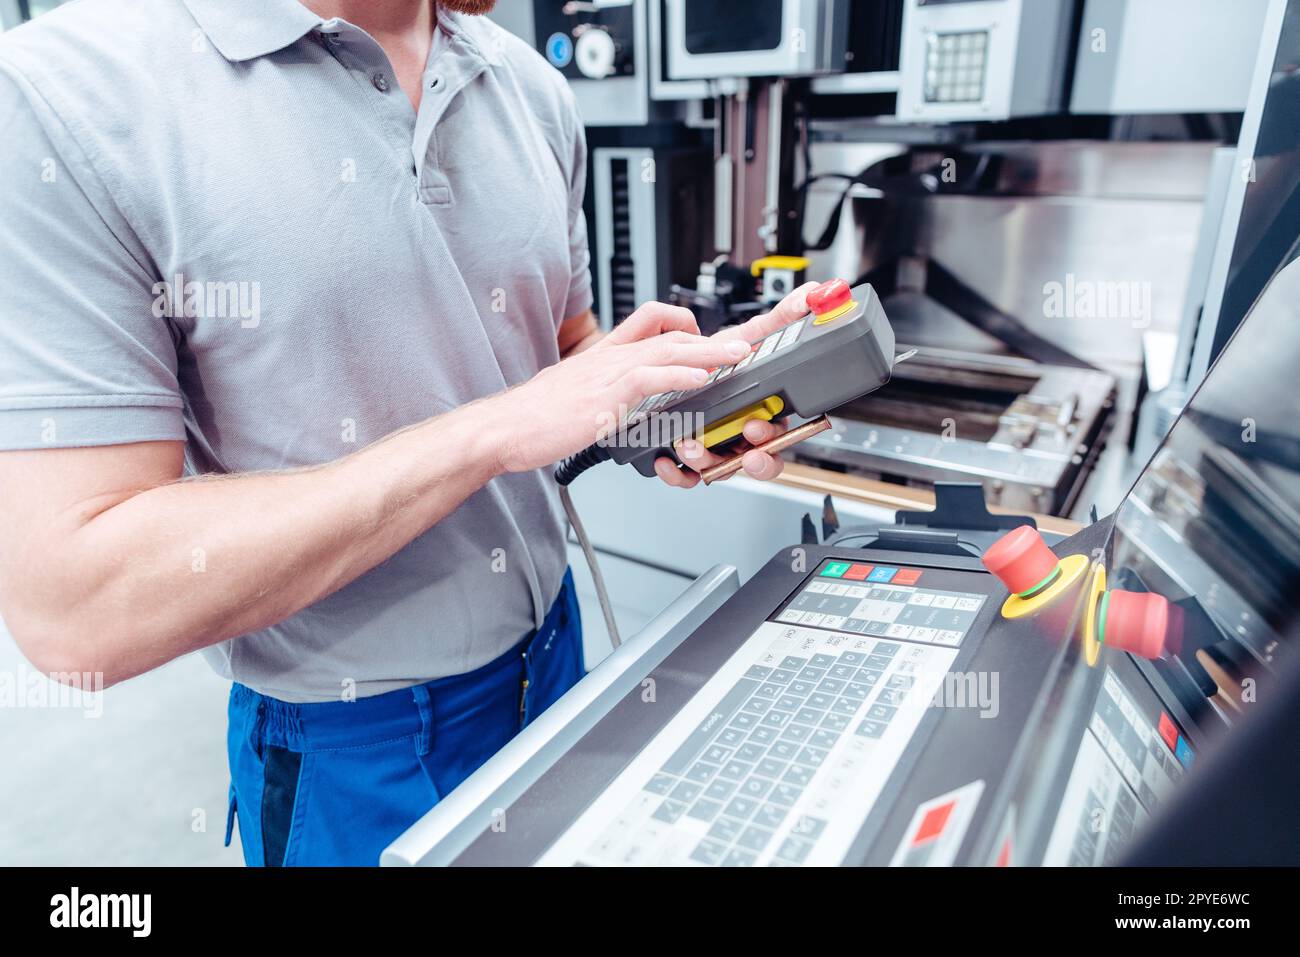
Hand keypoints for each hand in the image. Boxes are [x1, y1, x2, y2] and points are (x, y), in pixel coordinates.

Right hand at [490, 302, 752, 473]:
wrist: (505, 426)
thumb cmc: (539, 416)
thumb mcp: (585, 395)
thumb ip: (615, 391)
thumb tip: (639, 399)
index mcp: (610, 353)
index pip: (658, 322)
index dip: (693, 321)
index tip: (721, 329)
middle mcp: (613, 355)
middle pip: (674, 332)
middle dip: (716, 335)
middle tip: (751, 338)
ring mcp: (609, 372)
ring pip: (668, 349)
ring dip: (709, 351)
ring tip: (741, 352)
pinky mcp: (604, 394)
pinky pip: (648, 378)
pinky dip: (678, 375)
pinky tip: (700, 379)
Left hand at [653, 281, 820, 487]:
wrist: (670, 370)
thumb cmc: (716, 361)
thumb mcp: (745, 337)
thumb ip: (779, 320)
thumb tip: (811, 294)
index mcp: (762, 412)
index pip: (780, 437)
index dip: (771, 440)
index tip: (755, 428)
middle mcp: (740, 434)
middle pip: (753, 459)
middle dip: (743, 457)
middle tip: (727, 444)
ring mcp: (715, 447)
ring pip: (718, 468)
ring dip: (704, 460)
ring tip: (688, 444)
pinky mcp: (686, 457)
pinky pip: (686, 476)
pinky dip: (676, 472)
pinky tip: (665, 459)